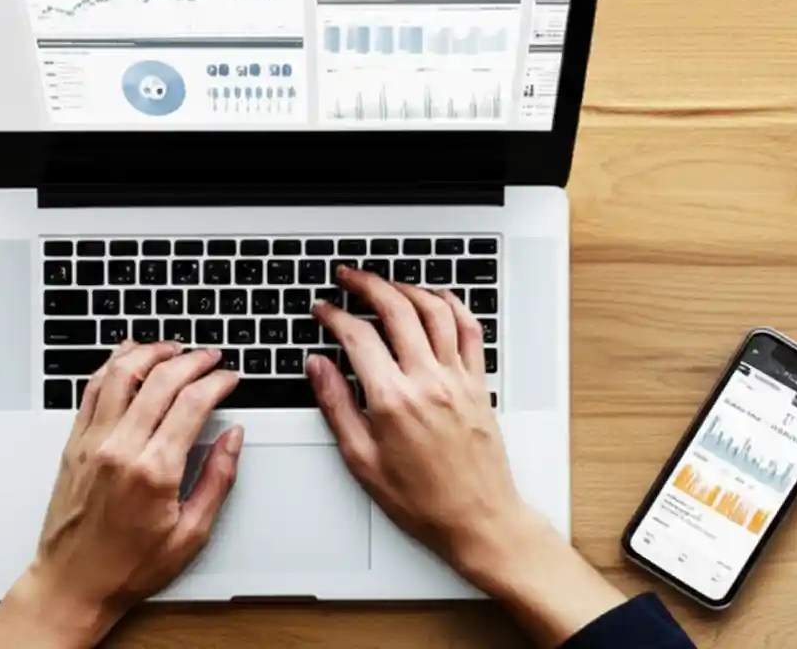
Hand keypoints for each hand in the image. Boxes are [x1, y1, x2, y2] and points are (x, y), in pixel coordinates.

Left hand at [0, 342, 243, 648]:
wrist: (72, 583)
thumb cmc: (128, 566)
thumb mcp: (191, 533)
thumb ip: (217, 479)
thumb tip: (233, 438)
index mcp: (153, 471)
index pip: (193, 404)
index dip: (217, 381)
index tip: (230, 377)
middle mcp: (120, 449)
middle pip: (161, 380)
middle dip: (192, 360)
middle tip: (210, 356)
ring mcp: (92, 442)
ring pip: (122, 374)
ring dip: (151, 352)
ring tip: (172, 348)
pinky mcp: (74, 443)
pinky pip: (93, 389)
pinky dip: (113, 365)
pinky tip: (128, 357)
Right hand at [309, 267, 624, 645]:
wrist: (478, 519)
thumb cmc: (422, 501)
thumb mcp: (362, 460)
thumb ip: (337, 406)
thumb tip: (318, 368)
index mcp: (393, 401)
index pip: (358, 337)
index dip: (335, 316)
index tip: (323, 309)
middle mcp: (428, 382)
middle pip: (396, 310)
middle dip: (367, 285)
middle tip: (348, 277)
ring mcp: (458, 379)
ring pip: (434, 311)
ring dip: (406, 288)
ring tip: (385, 283)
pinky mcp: (479, 383)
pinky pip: (469, 330)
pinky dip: (452, 305)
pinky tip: (437, 298)